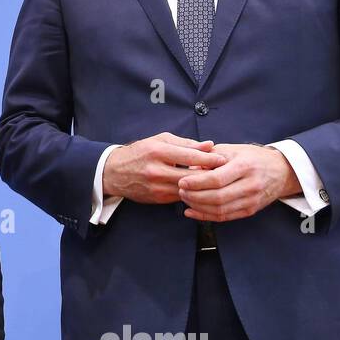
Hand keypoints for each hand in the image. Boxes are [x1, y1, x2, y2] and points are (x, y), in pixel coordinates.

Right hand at [103, 133, 228, 203]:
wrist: (114, 172)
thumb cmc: (140, 152)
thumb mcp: (160, 140)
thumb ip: (186, 143)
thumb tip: (210, 145)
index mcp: (158, 151)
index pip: (189, 156)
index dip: (209, 158)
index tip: (223, 159)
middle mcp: (156, 170)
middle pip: (191, 176)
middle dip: (210, 175)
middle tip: (226, 173)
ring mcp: (156, 187)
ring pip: (187, 190)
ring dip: (203, 187)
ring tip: (217, 182)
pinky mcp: (157, 199)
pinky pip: (180, 197)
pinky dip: (192, 194)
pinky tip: (201, 190)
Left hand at [177, 143, 299, 221]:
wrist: (281, 171)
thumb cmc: (253, 158)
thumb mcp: (232, 150)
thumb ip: (210, 157)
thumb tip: (190, 167)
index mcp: (244, 167)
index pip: (217, 179)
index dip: (196, 183)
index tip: (182, 182)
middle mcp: (250, 185)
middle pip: (217, 197)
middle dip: (194, 196)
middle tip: (181, 191)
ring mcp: (251, 200)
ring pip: (220, 209)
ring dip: (198, 207)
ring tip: (185, 199)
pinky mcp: (250, 210)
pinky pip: (225, 217)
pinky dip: (206, 216)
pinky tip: (192, 212)